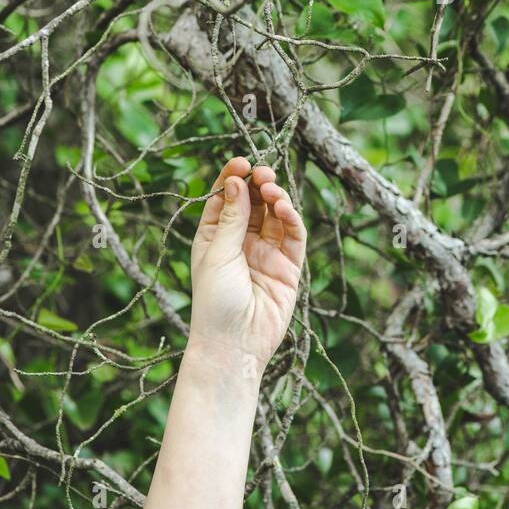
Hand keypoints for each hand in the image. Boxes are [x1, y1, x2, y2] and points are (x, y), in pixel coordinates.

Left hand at [189, 156, 306, 375]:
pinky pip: (293, 236)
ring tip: (273, 191)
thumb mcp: (217, 253)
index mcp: (215, 237)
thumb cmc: (214, 303)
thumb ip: (231, 217)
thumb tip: (236, 181)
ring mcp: (266, 254)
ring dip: (276, 199)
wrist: (233, 345)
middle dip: (259, 185)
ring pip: (276, 216)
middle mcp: (241, 243)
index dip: (233, 178)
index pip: (225, 199)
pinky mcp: (288, 267)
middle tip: (263, 173)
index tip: (241, 162)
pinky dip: (292, 219)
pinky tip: (285, 208)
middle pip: (254, 203)